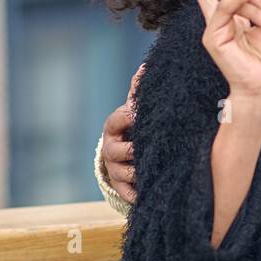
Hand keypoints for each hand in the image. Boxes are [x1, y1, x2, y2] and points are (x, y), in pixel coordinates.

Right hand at [100, 63, 144, 202]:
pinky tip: (146, 194)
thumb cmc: (137, 126)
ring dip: (135, 173)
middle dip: (130, 151)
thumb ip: (139, 91)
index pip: (116, 120)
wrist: (129, 154)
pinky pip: (125, 193)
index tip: (139, 114)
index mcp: (115, 126)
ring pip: (121, 173)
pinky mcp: (121, 186)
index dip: (126, 117)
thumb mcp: (137, 109)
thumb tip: (146, 65)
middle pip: (116, 151)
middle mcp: (111, 148)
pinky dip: (135, 195)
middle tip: (144, 149)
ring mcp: (115, 169)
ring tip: (149, 172)